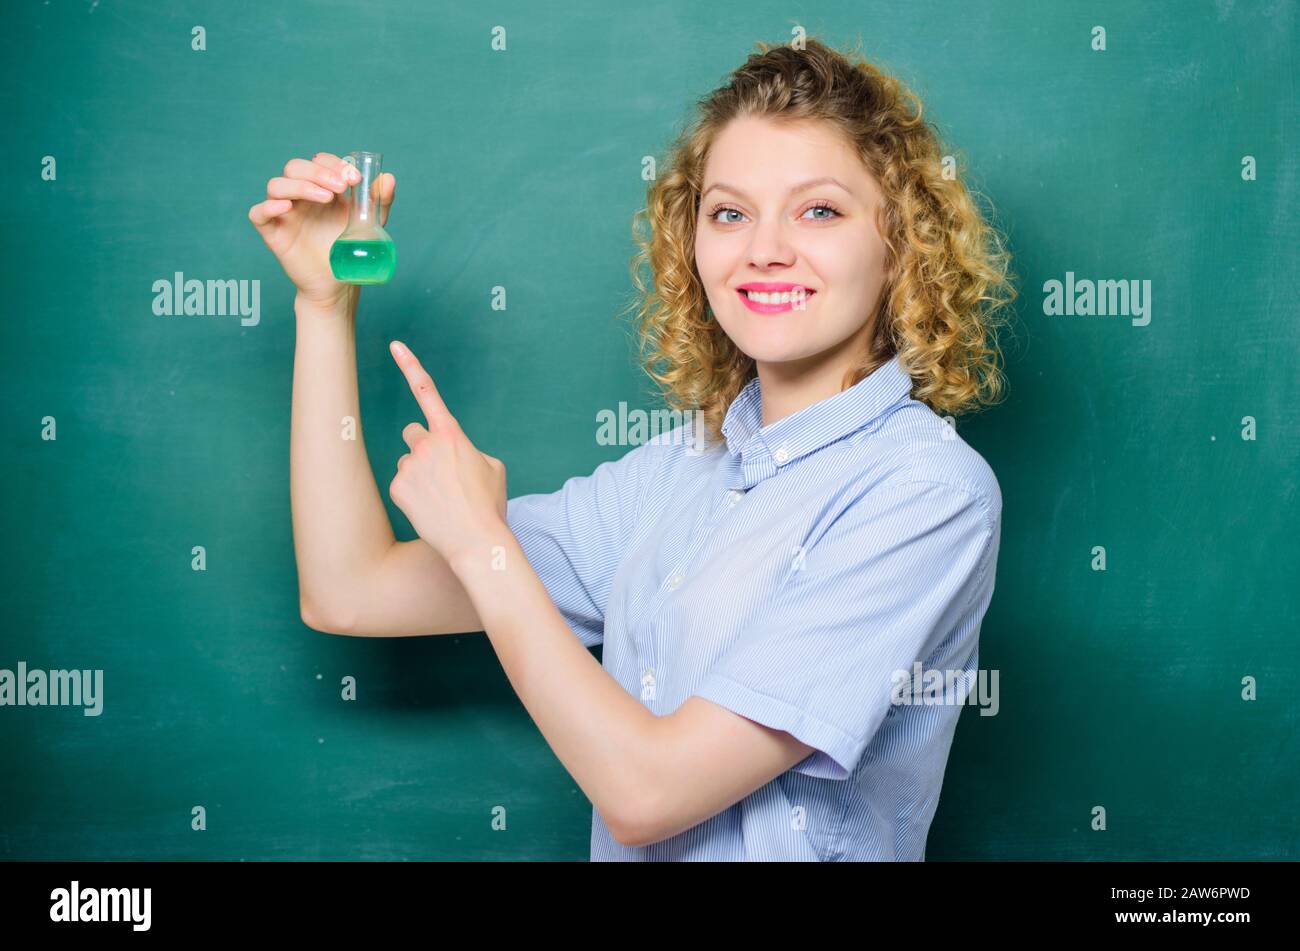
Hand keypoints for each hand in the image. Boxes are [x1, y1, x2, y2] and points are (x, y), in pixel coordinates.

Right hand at [247, 151, 395, 307]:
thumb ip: (378, 200)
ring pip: (276, 185)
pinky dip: (268, 207)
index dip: (333, 163)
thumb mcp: (370, 223)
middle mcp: (300, 196)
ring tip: (326, 198)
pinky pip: (258, 213)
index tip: (354, 178)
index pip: (318, 161)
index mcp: (321, 187)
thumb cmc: (351, 250)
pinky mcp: (273, 233)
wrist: (340, 284)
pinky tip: (287, 208)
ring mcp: (285, 213)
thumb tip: (388, 177)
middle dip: (318, 171)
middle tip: (341, 187)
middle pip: (295, 167)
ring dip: (301, 186)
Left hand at [387, 340, 508, 564]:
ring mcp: (408, 466)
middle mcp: (426, 444)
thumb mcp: (492, 468)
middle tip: (440, 472)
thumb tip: (452, 452)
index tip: (394, 344)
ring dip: (419, 474)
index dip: (410, 365)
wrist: (476, 540)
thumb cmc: (489, 504)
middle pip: (412, 433)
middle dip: (422, 447)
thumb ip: (467, 449)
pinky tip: (429, 508)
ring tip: (441, 498)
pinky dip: (412, 494)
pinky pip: (401, 483)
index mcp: (451, 434)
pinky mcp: (397, 487)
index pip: (426, 391)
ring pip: (406, 461)